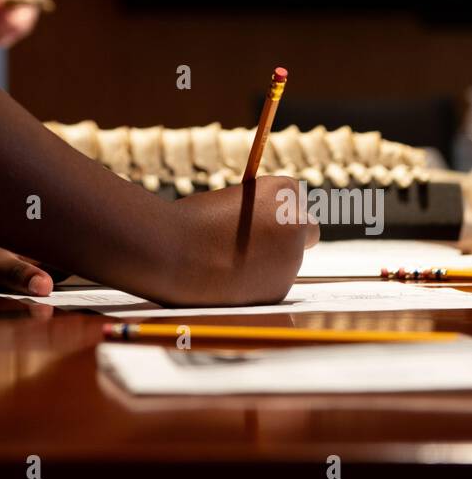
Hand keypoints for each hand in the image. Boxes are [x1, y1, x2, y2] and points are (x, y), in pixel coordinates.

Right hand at [166, 175, 318, 307]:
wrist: (172, 254)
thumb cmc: (192, 222)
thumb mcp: (229, 202)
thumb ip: (256, 211)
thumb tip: (269, 226)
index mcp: (279, 190)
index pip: (295, 193)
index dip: (279, 205)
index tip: (265, 212)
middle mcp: (293, 221)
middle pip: (306, 227)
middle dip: (290, 234)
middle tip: (261, 240)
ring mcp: (291, 258)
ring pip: (289, 259)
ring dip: (270, 260)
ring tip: (229, 259)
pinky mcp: (279, 288)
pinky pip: (275, 282)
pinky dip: (259, 282)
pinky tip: (230, 277)